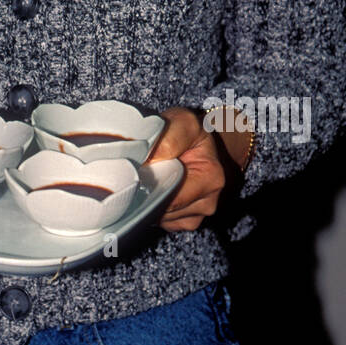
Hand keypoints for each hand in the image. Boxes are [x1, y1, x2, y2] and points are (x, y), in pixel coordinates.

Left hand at [145, 106, 225, 231]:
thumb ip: (170, 137)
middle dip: (146, 195)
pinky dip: (152, 209)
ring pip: (161, 218)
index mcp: (211, 178)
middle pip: (164, 210)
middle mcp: (208, 202)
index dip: (149, 186)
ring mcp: (197, 215)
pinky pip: (162, 222)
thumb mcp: (183, 122)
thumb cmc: (188, 132)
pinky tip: (152, 190)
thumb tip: (151, 161)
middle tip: (134, 174)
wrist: (196, 142)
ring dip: (148, 201)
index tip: (134, 172)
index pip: (171, 196)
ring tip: (145, 179)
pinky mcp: (186, 222)